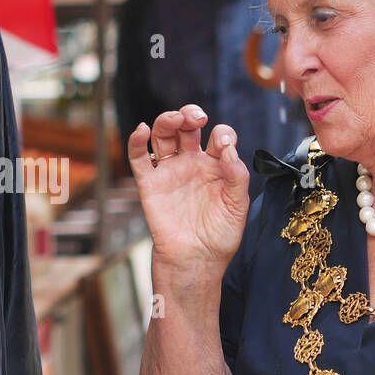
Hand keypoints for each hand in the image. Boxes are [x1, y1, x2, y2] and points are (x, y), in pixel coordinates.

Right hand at [128, 104, 249, 273]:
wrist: (197, 259)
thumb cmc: (220, 235)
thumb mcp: (238, 204)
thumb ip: (237, 174)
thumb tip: (228, 146)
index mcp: (217, 166)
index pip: (219, 137)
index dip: (223, 134)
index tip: (224, 144)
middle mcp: (192, 164)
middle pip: (188, 128)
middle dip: (191, 115)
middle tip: (197, 116)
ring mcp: (170, 171)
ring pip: (163, 135)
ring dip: (167, 120)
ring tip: (176, 119)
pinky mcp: (150, 183)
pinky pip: (139, 157)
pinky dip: (136, 141)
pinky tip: (142, 129)